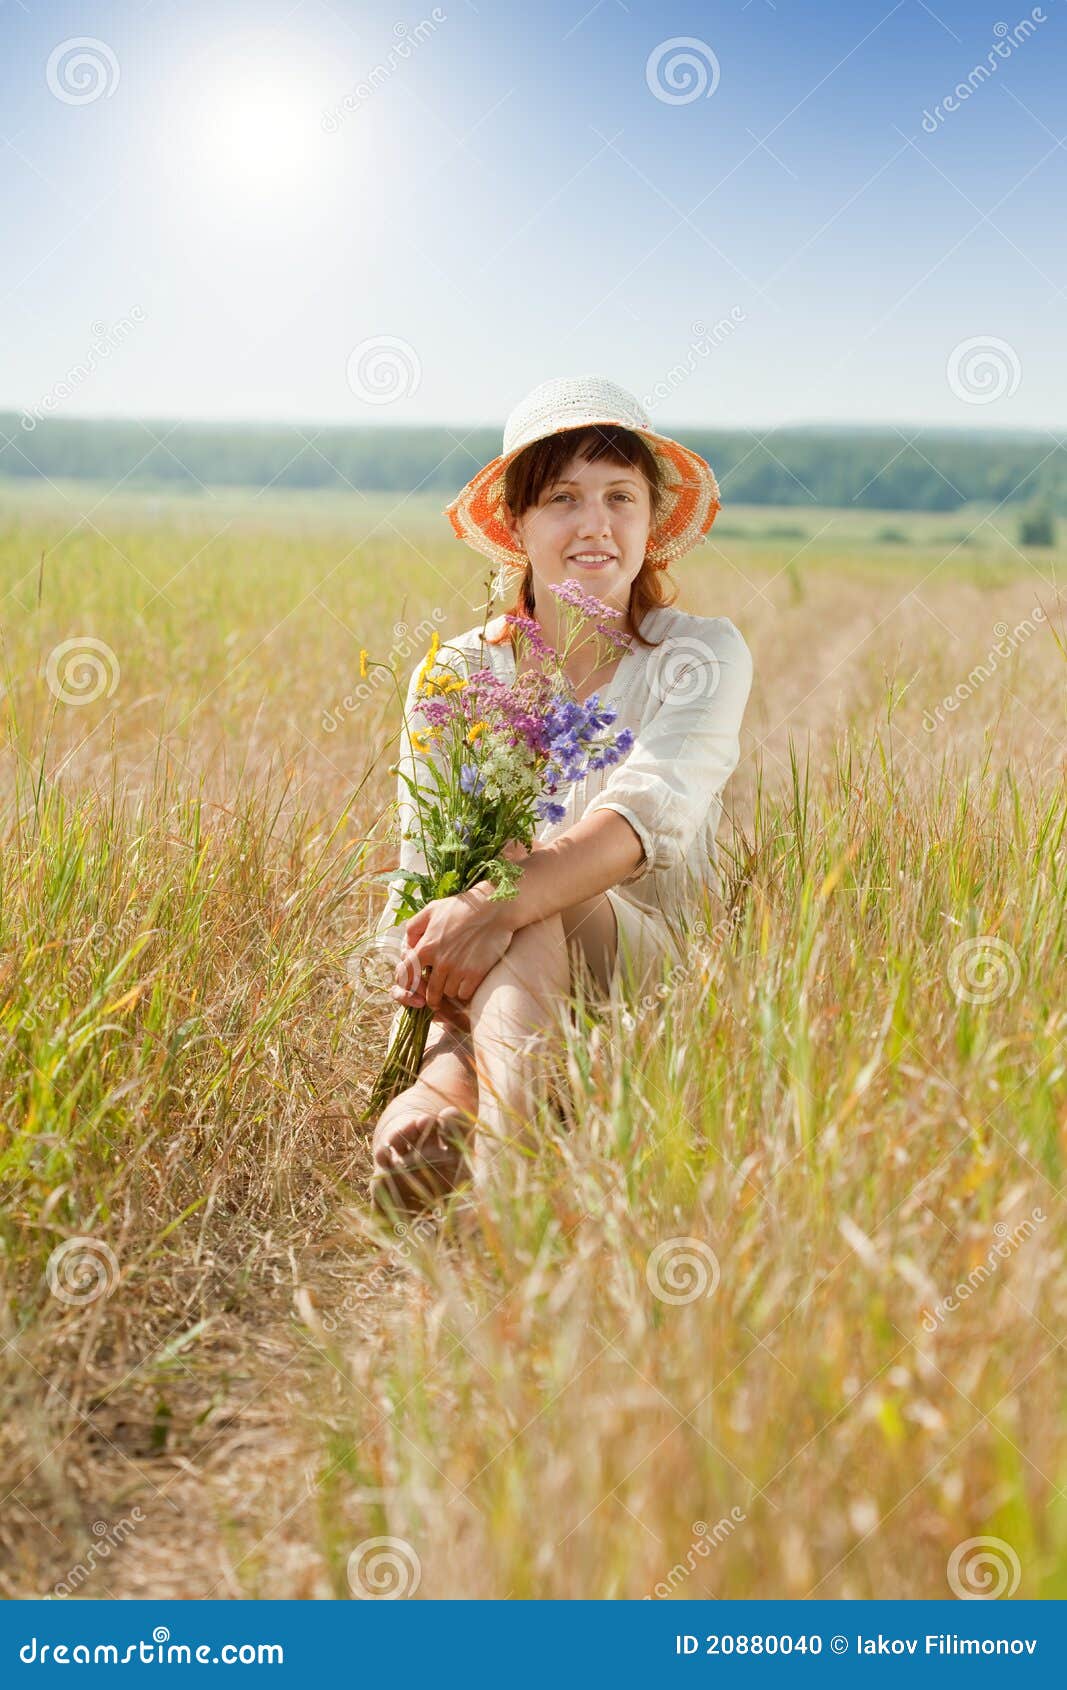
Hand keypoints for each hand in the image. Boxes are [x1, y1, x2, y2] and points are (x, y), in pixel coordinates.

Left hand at [391, 883, 516, 1011]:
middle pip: (431, 992)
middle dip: (432, 996)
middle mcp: (441, 962)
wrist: (494, 908)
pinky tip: (467, 980)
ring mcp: (459, 970)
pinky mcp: (476, 974)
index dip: (409, 983)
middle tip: (436, 995)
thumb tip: (408, 946)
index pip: (407, 976)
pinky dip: (465, 990)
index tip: (415, 985)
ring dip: (450, 989)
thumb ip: (414, 928)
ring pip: (448, 993)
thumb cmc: (461, 907)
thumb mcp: (431, 910)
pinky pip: (464, 994)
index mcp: (426, 947)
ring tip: (455, 980)